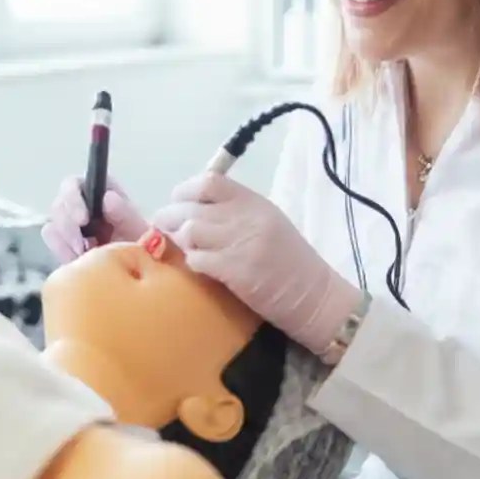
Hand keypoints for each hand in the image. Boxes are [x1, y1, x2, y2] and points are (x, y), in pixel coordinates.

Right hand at [41, 175, 149, 263]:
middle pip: (59, 205)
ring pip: (53, 226)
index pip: (75, 184)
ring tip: (85, 257)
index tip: (82, 220)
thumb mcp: (140, 230)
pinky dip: (63, 253)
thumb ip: (126, 214)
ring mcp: (70, 224)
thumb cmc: (144, 244)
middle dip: (67, 227)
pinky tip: (78, 262)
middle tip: (82, 247)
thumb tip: (107, 198)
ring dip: (66, 243)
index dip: (73, 198)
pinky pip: (53, 245)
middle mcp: (81, 204)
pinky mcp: (64, 244)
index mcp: (100, 191)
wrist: (139, 270)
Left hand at [152, 172, 361, 355]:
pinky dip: (192, 262)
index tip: (177, 203)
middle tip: (164, 228)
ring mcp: (241, 244)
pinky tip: (200, 267)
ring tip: (185, 249)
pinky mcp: (236, 271)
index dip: (184, 191)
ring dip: (179, 241)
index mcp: (254, 202)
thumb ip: (233, 211)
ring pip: (189, 231)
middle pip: (190, 208)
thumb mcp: (266, 223)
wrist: (315, 296)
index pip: (208, 182)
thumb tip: (190, 207)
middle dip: (169, 217)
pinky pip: (197, 260)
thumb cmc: (289, 261)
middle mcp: (246, 218)